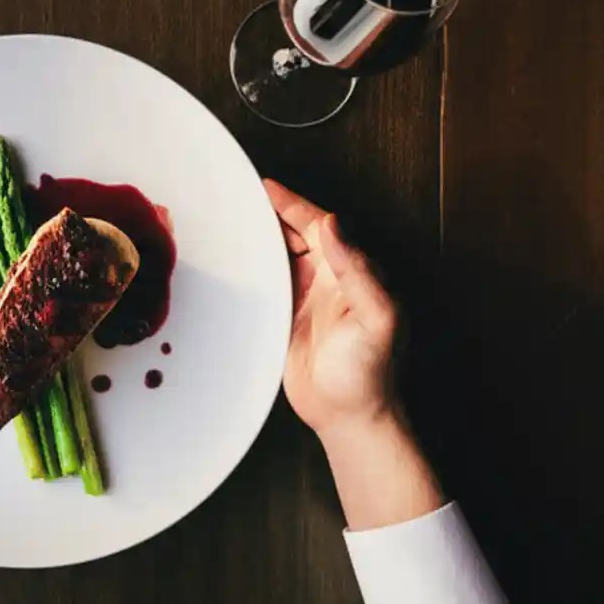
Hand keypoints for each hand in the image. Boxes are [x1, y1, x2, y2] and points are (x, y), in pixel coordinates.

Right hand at [265, 180, 441, 529]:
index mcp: (351, 272)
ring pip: (278, 255)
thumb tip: (334, 226)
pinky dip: (250, 269)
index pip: (319, 225)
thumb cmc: (370, 373)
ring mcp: (306, 299)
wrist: (349, 417)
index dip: (293, 204)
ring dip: (257, 238)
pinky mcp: (285, 320)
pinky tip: (231, 262)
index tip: (266, 187)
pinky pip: (265, 284)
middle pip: (295, 234)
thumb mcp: (376, 318)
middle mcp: (328, 280)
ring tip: (228, 220)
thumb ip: (358, 271)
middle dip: (270, 213)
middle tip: (237, 197)